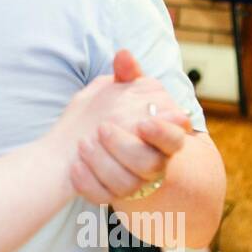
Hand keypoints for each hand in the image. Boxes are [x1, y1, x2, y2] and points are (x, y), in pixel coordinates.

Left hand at [57, 50, 192, 205]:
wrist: (91, 139)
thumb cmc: (114, 110)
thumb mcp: (120, 89)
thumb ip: (126, 75)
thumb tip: (123, 54)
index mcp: (163, 135)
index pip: (176, 138)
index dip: (162, 133)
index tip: (141, 123)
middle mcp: (154, 162)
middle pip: (150, 163)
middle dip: (123, 146)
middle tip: (100, 128)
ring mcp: (135, 182)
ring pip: (128, 184)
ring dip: (102, 163)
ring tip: (83, 144)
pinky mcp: (114, 194)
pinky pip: (104, 196)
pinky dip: (87, 182)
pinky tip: (75, 167)